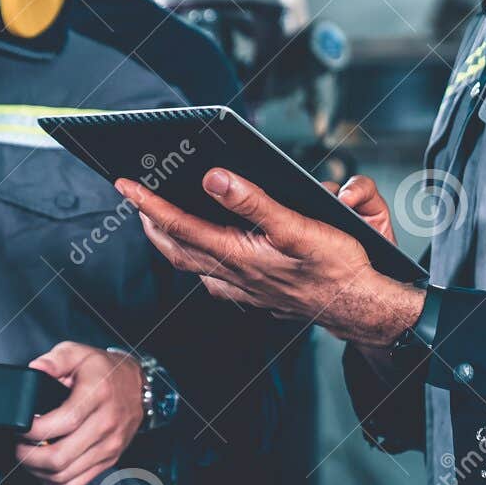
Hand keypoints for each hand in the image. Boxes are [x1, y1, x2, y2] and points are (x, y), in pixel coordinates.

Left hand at [14, 342, 144, 484]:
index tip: (20, 427)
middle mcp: (106, 423)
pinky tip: (44, 468)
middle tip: (18, 445)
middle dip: (28, 455)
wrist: (136, 385)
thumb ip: (54, 360)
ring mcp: (108, 445)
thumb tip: (34, 369)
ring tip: (27, 456)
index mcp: (97, 395)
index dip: (33, 430)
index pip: (62, 423)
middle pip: (60, 456)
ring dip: (38, 471)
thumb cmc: (105, 371)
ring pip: (65, 475)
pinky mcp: (108, 459)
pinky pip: (76, 483)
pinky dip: (53, 481)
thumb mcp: (78, 353)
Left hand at [115, 168, 423, 347]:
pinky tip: (199, 248)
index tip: (126, 184)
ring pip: (191, 264)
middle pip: (175, 249)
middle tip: (134, 197)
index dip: (149, 204)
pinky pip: (212, 276)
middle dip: (151, 222)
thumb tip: (214, 179)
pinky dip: (196, 258)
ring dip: (169, 240)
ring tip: (157, 217)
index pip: (180, 226)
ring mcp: (241, 288)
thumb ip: (254, 201)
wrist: (359, 306)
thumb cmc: (337, 265)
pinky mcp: (253, 294)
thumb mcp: (298, 226)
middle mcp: (233, 275)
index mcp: (239, 255)